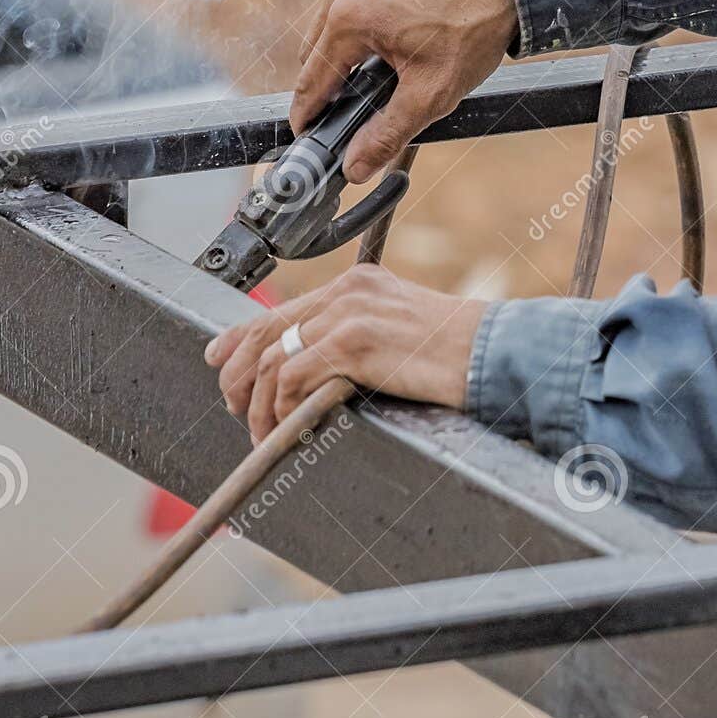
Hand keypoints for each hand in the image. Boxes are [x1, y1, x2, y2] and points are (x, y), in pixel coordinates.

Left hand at [203, 264, 487, 443]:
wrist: (498, 354)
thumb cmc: (458, 355)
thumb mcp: (398, 334)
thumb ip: (355, 339)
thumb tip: (315, 370)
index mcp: (356, 284)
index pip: (282, 308)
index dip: (240, 335)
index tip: (218, 358)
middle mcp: (347, 291)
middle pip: (267, 331)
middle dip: (239, 375)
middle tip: (234, 408)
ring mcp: (350, 314)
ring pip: (274, 359)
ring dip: (261, 405)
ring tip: (263, 433)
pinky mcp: (355, 342)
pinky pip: (295, 377)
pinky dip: (283, 408)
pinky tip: (290, 427)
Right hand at [294, 0, 517, 181]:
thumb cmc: (477, 24)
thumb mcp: (432, 92)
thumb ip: (386, 134)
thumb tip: (355, 167)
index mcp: (349, 18)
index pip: (310, 80)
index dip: (306, 114)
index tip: (305, 133)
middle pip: (316, 49)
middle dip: (329, 80)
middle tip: (350, 106)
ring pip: (335, 18)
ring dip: (346, 46)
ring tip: (377, 69)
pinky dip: (367, 15)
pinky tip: (397, 30)